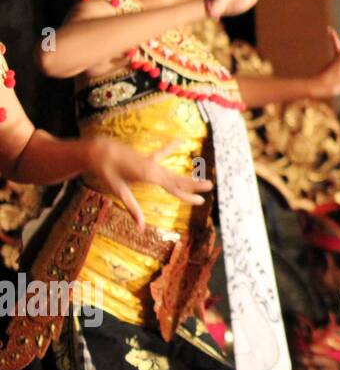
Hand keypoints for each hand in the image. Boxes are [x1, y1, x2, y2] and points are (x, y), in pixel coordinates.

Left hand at [87, 138, 213, 231]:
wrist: (99, 151)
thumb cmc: (107, 171)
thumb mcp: (119, 191)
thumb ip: (133, 209)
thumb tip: (140, 228)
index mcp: (150, 176)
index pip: (174, 188)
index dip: (188, 196)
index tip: (201, 201)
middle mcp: (154, 168)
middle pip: (178, 179)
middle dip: (194, 184)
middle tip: (211, 186)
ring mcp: (151, 162)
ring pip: (173, 172)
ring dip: (187, 176)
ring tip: (202, 177)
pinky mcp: (146, 158)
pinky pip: (162, 153)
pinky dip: (172, 147)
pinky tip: (181, 140)